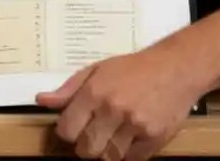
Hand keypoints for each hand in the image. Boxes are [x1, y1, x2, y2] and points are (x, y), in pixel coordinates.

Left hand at [35, 44, 204, 160]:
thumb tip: (42, 100)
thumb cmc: (135, 68)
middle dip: (85, 145)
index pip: (66, 129)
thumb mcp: (97, 69)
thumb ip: (69, 89)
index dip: (67, 132)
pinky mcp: (154, 138)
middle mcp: (113, 110)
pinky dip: (127, 153)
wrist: (177, 68)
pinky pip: (131, 159)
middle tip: (93, 133)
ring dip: (106, 150)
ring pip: (108, 157)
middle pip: (85, 149)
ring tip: (111, 135)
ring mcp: (135, 126)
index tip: (73, 128)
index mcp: (95, 92)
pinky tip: (129, 139)